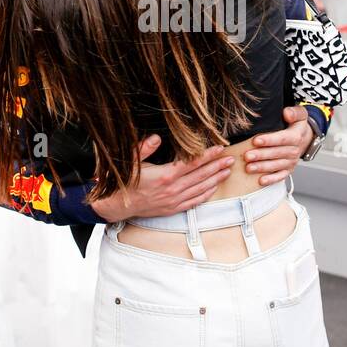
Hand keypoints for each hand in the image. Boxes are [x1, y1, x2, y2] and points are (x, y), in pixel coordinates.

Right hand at [91, 136, 233, 222]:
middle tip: (231, 158)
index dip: (207, 155)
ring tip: (227, 171)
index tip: (219, 148)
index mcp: (164, 175)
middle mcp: (172, 189)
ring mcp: (173, 200)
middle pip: (201, 175)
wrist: (115, 205)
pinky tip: (214, 188)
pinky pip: (194, 201)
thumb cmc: (122, 181)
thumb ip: (144, 148)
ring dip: (216, 179)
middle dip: (217, 165)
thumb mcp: (129, 161)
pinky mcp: (172, 209)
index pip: (192, 163)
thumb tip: (157, 138)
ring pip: (200, 188)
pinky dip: (206, 194)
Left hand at [243, 106, 312, 185]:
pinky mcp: (288, 170)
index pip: (282, 139)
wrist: (305, 138)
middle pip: (276, 153)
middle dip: (261, 155)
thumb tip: (287, 113)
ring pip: (276, 165)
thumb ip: (294, 112)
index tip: (256, 141)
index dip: (269, 140)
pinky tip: (261, 181)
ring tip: (249, 168)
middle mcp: (294, 150)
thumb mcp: (300, 114)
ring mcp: (291, 162)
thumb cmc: (297, 125)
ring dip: (262, 168)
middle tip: (247, 156)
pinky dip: (271, 179)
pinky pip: (280, 176)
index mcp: (296, 136)